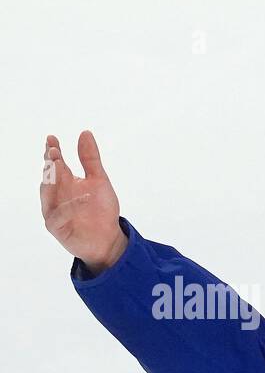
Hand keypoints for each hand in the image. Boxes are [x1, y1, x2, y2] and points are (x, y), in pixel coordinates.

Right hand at [41, 130, 126, 273]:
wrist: (109, 239)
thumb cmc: (101, 210)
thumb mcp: (99, 180)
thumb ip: (90, 159)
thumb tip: (85, 133)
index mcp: (65, 181)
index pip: (55, 163)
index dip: (52, 151)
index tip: (52, 139)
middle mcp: (56, 194)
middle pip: (49, 175)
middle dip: (51, 163)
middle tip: (54, 152)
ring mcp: (54, 210)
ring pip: (47, 193)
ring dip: (52, 180)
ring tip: (58, 166)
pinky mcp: (56, 226)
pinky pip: (58, 215)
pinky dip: (69, 206)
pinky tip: (82, 198)